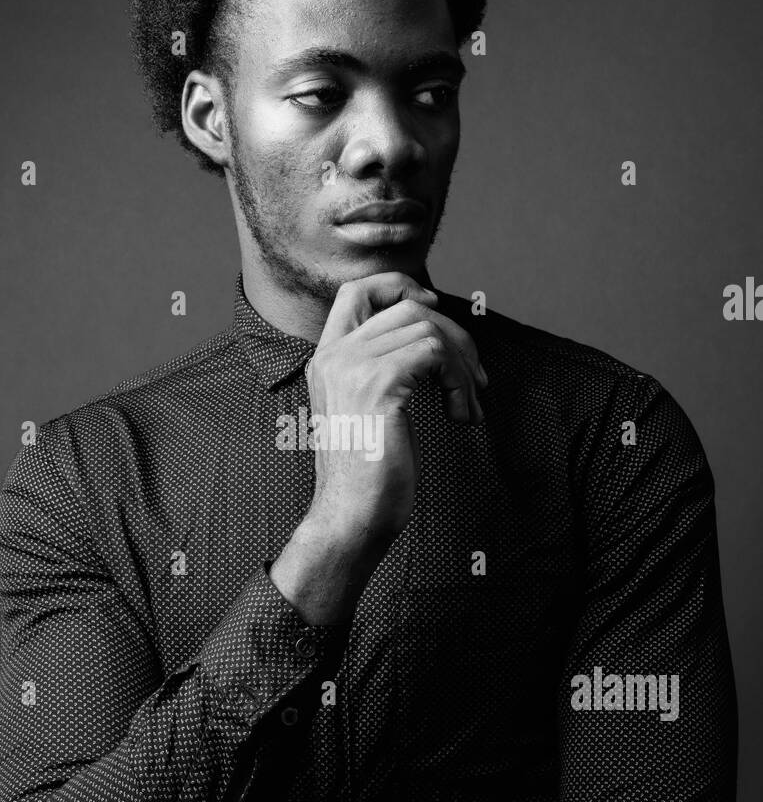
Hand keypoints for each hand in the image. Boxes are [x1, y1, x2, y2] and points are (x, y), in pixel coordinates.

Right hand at [306, 272, 486, 546]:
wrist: (351, 516)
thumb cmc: (367, 476)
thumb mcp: (366, 411)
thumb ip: (382, 372)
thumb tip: (435, 342)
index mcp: (326, 359)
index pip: (356, 292)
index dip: (399, 286)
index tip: (433, 307)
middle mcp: (334, 355)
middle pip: (406, 306)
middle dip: (454, 335)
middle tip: (475, 378)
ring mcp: (353, 366)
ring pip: (427, 327)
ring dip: (462, 365)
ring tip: (467, 406)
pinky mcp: (379, 382)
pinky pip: (435, 352)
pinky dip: (460, 381)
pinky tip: (460, 415)